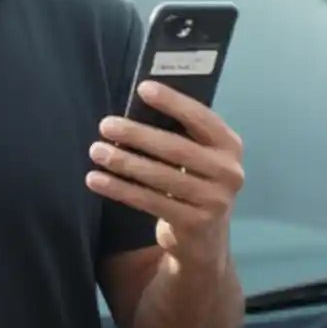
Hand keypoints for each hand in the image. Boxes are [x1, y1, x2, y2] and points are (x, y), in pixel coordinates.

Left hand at [86, 80, 244, 271]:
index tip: (143, 88)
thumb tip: (136, 107)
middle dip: (137, 135)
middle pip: (176, 148)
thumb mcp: (198, 157)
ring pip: (160, 177)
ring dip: (124, 162)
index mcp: (230, 145)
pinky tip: (96, 179)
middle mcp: (229, 172)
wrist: (205, 239)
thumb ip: (180, 134)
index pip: (201, 118)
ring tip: (97, 151)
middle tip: (106, 125)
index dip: (173, 102)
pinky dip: (120, 189)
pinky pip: (150, 202)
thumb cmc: (193, 182)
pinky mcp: (195, 224)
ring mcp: (215, 201)